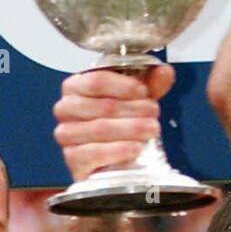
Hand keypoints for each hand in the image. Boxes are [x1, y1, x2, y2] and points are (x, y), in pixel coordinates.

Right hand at [53, 62, 174, 181]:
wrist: (112, 158)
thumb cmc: (118, 121)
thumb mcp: (136, 99)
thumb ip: (150, 84)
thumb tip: (164, 72)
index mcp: (76, 86)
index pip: (97, 80)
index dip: (124, 86)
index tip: (143, 91)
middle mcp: (66, 108)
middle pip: (103, 105)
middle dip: (134, 109)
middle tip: (154, 113)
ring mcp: (66, 134)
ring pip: (100, 128)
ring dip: (131, 129)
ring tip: (151, 129)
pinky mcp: (72, 159)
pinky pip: (95, 153)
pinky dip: (119, 150)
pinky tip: (136, 148)